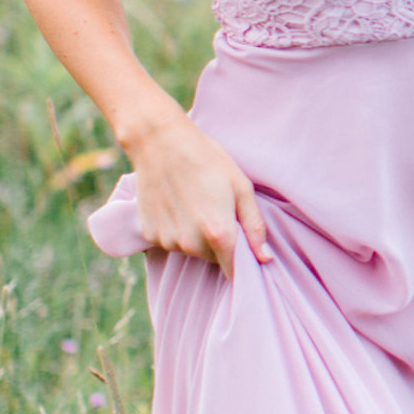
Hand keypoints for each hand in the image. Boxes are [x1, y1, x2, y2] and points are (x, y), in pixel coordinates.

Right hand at [123, 111, 270, 276]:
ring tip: (196, 203)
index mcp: (218, 232)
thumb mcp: (241, 187)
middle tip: (218, 210)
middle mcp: (190, 243)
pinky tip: (177, 205)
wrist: (160, 142)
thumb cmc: (207, 160)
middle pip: (214, 258)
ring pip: (192, 251)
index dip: (242, 263)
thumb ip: (255, 227)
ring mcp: (167, 241)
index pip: (234, 271)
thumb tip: (265, 259)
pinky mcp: (149, 235)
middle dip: (221, 242)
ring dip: (198, 236)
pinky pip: (172, 242)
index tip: (245, 250)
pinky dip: (177, 230)